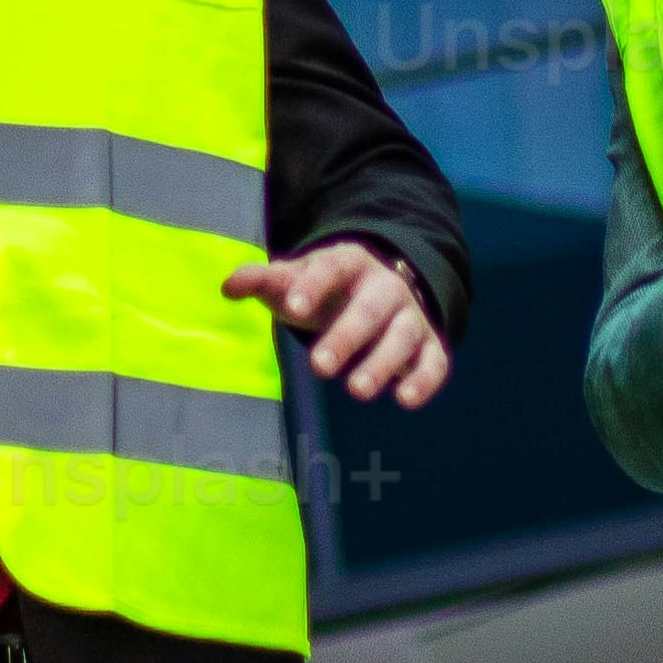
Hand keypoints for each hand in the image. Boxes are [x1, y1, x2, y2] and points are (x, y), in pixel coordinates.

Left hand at [234, 239, 448, 412]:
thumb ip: (263, 280)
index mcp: (349, 263)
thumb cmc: (325, 292)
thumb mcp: (294, 281)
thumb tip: (228, 285)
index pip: (332, 268)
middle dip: (347, 336)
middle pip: (371, 307)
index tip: (292, 308)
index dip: (313, 286)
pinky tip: (405, 400)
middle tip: (319, 366)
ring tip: (356, 390)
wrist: (379, 288)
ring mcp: (410, 316)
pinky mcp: (428, 346)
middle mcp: (385, 287)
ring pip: (403, 336)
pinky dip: (425, 380)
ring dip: (383, 362)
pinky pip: (435, 361)